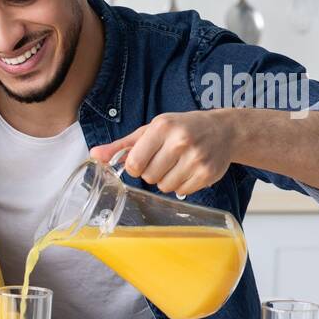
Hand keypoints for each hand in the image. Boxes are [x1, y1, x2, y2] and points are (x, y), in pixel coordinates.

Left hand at [90, 110, 236, 197]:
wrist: (223, 131)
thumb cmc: (181, 129)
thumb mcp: (150, 130)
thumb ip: (122, 146)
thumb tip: (94, 156)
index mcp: (162, 127)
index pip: (134, 163)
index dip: (135, 166)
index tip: (142, 161)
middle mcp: (180, 141)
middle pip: (148, 177)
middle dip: (151, 172)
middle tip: (163, 160)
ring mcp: (196, 158)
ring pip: (164, 187)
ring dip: (165, 180)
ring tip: (176, 165)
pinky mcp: (207, 173)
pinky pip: (181, 191)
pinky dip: (181, 185)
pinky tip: (188, 171)